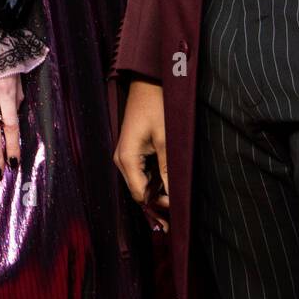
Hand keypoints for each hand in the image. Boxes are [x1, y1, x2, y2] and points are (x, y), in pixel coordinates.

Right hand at [113, 78, 168, 232]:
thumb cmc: (157, 107)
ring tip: (174, 204)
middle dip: (156, 204)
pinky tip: (167, 186)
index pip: (140, 195)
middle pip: (138, 192)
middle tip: (176, 216)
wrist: (148, 82)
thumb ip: (167, 170)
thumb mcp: (166, 140)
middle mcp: (121, 160)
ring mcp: (125, 155)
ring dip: (156, 193)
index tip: (176, 213)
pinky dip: (153, 181)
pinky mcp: (131, 150)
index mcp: (126, 159)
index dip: (157, 207)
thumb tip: (173, 196)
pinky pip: (141, 172)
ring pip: (140, 183)